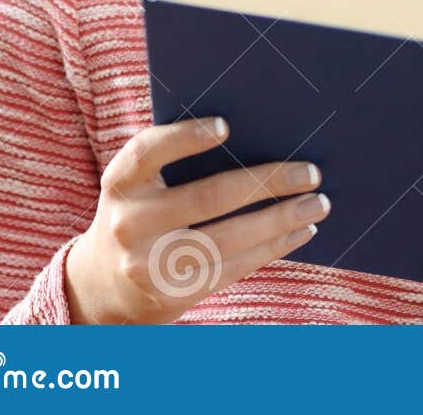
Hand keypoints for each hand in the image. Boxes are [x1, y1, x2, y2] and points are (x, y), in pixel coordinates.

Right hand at [64, 116, 330, 323]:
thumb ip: (178, 164)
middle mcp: (129, 224)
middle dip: (268, 182)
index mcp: (120, 183)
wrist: (103, 288)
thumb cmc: (143, 215)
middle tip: (311, 172)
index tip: (227, 126)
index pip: (147, 152)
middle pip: (208, 197)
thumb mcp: (141, 187)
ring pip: (230, 237)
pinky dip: (274, 246)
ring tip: (318, 203)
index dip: (185, 138)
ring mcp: (149, 265)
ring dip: (282, 219)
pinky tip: (300, 231)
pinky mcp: (173, 296)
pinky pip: (234, 267)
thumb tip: (262, 137)